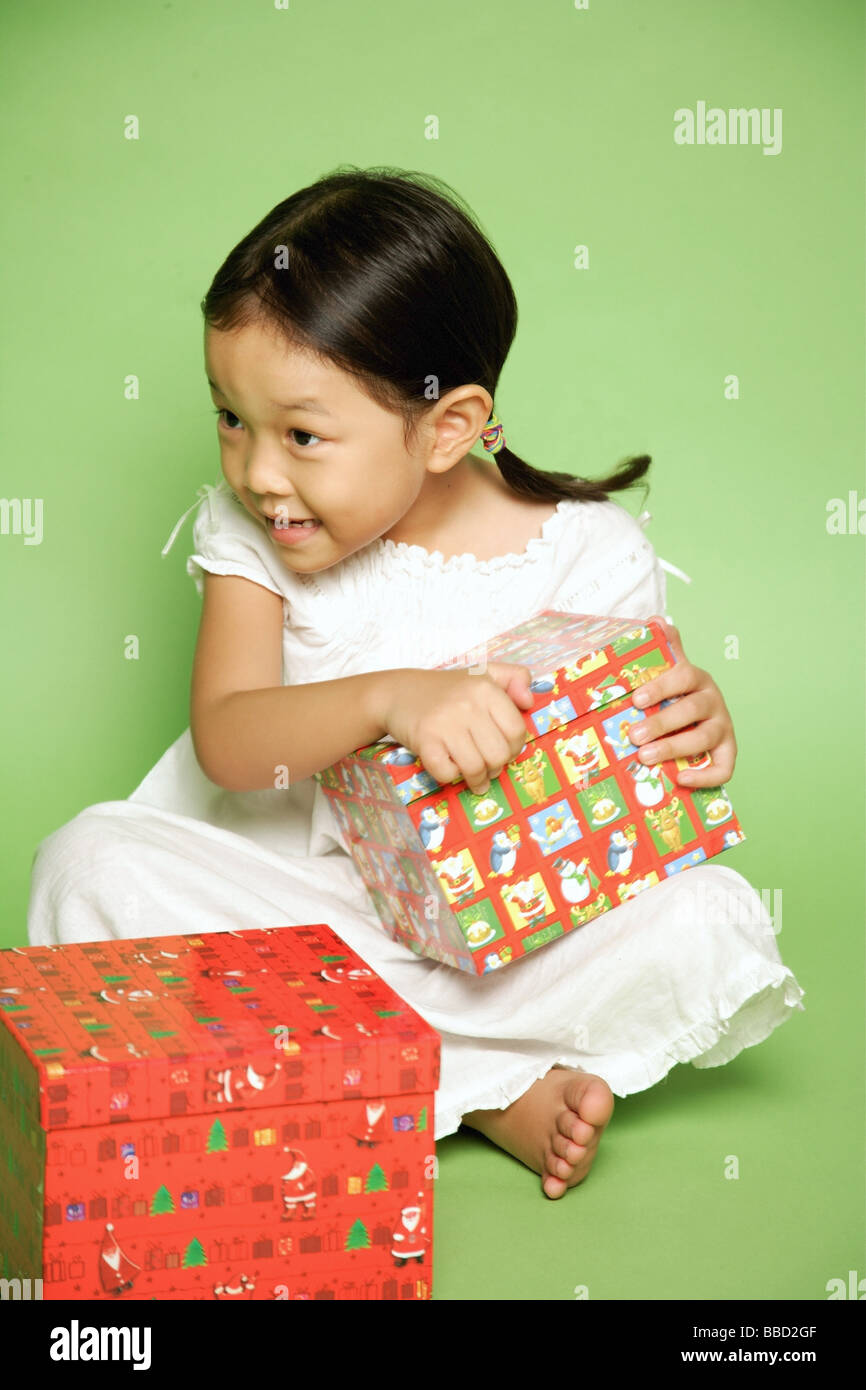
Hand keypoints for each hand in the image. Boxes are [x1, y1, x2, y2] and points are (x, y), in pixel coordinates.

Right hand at [379, 662, 534, 795]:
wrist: (397, 693)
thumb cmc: (446, 689)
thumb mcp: (483, 673)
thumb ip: (514, 677)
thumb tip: (529, 701)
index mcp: (485, 688)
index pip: (516, 731)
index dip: (514, 747)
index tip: (504, 749)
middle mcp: (466, 704)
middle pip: (498, 754)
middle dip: (496, 766)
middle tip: (489, 766)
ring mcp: (444, 723)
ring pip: (475, 768)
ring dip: (477, 779)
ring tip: (475, 777)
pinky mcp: (424, 740)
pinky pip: (447, 773)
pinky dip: (450, 776)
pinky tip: (450, 767)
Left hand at [627, 617, 737, 785]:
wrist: (697, 717)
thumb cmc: (675, 695)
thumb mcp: (670, 670)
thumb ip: (665, 648)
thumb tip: (657, 621)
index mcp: (696, 678)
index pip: (683, 676)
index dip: (661, 687)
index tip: (636, 699)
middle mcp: (713, 701)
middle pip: (691, 710)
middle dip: (661, 723)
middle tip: (634, 735)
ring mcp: (722, 727)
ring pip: (703, 738)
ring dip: (674, 748)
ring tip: (645, 757)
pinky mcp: (727, 752)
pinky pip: (724, 769)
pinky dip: (705, 777)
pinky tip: (680, 780)